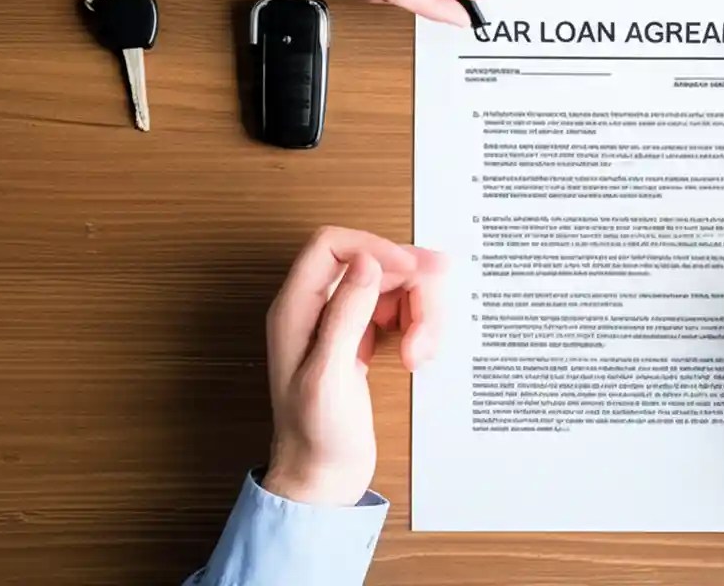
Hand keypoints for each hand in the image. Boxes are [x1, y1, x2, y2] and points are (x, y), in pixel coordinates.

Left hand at [262, 226, 442, 505]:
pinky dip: (418, 327)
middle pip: (375, 264)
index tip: (411, 270)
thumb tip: (364, 261)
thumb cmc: (315, 436)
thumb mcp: (329, 375)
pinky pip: (400, 310)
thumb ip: (345, 314)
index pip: (332, 245)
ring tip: (421, 353)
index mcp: (296, 309)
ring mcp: (343, 321)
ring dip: (420, 314)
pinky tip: (417, 355)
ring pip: (394, 286)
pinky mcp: (363, 337)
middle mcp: (317, 308)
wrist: (322, 477)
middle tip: (427, 329)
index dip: (376, 248)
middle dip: (411, 290)